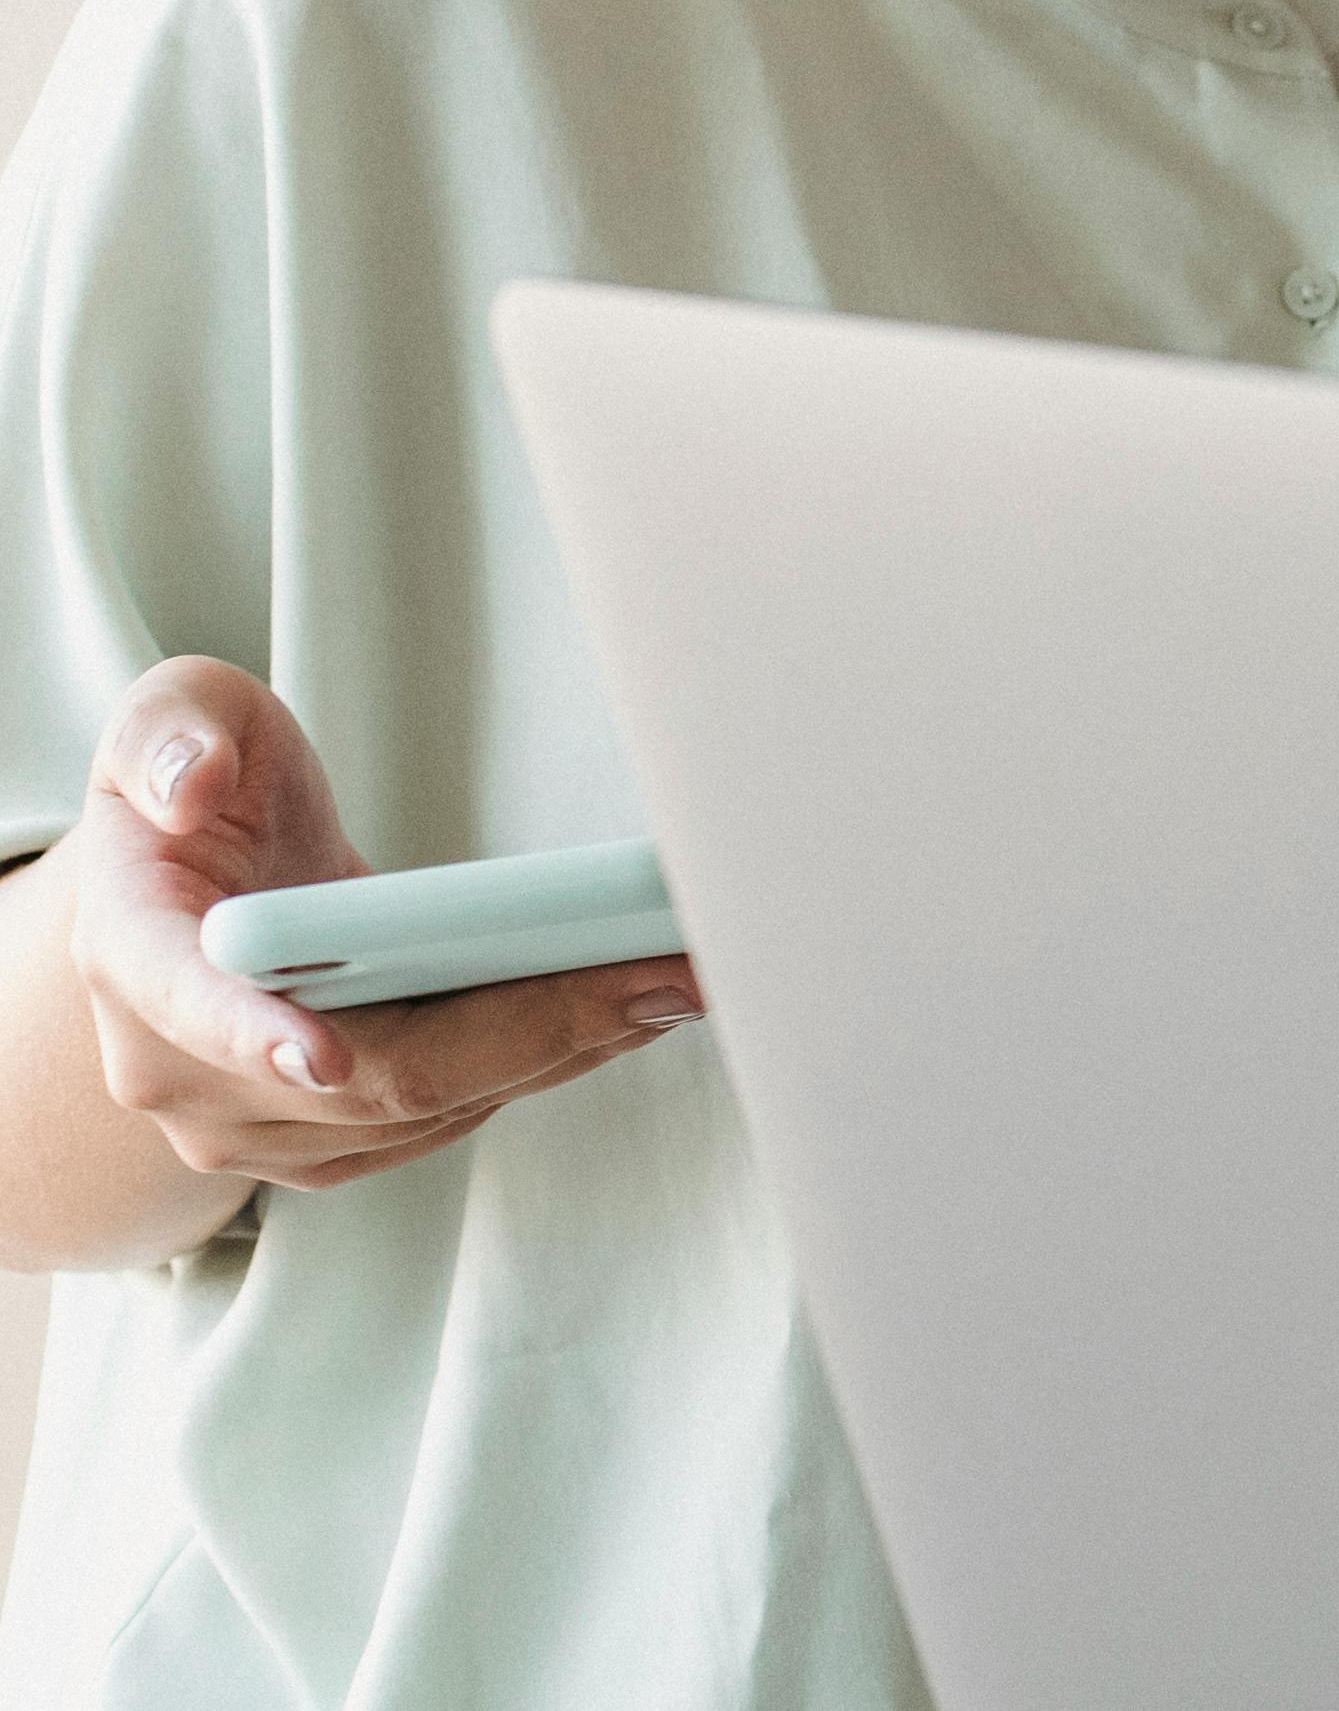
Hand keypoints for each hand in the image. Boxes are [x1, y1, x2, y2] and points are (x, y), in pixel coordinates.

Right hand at [58, 660, 700, 1198]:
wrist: (202, 874)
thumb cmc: (200, 784)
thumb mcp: (176, 720)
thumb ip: (176, 739)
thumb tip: (194, 791)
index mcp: (134, 956)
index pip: (192, 1010)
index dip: (258, 1034)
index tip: (327, 1054)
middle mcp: (178, 1068)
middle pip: (374, 1078)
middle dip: (531, 1026)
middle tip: (664, 970)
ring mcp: (255, 1121)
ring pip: (433, 1106)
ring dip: (568, 1044)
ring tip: (681, 975)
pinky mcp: (332, 1140)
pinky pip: (454, 1114)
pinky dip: (551, 1059)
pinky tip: (632, 1005)